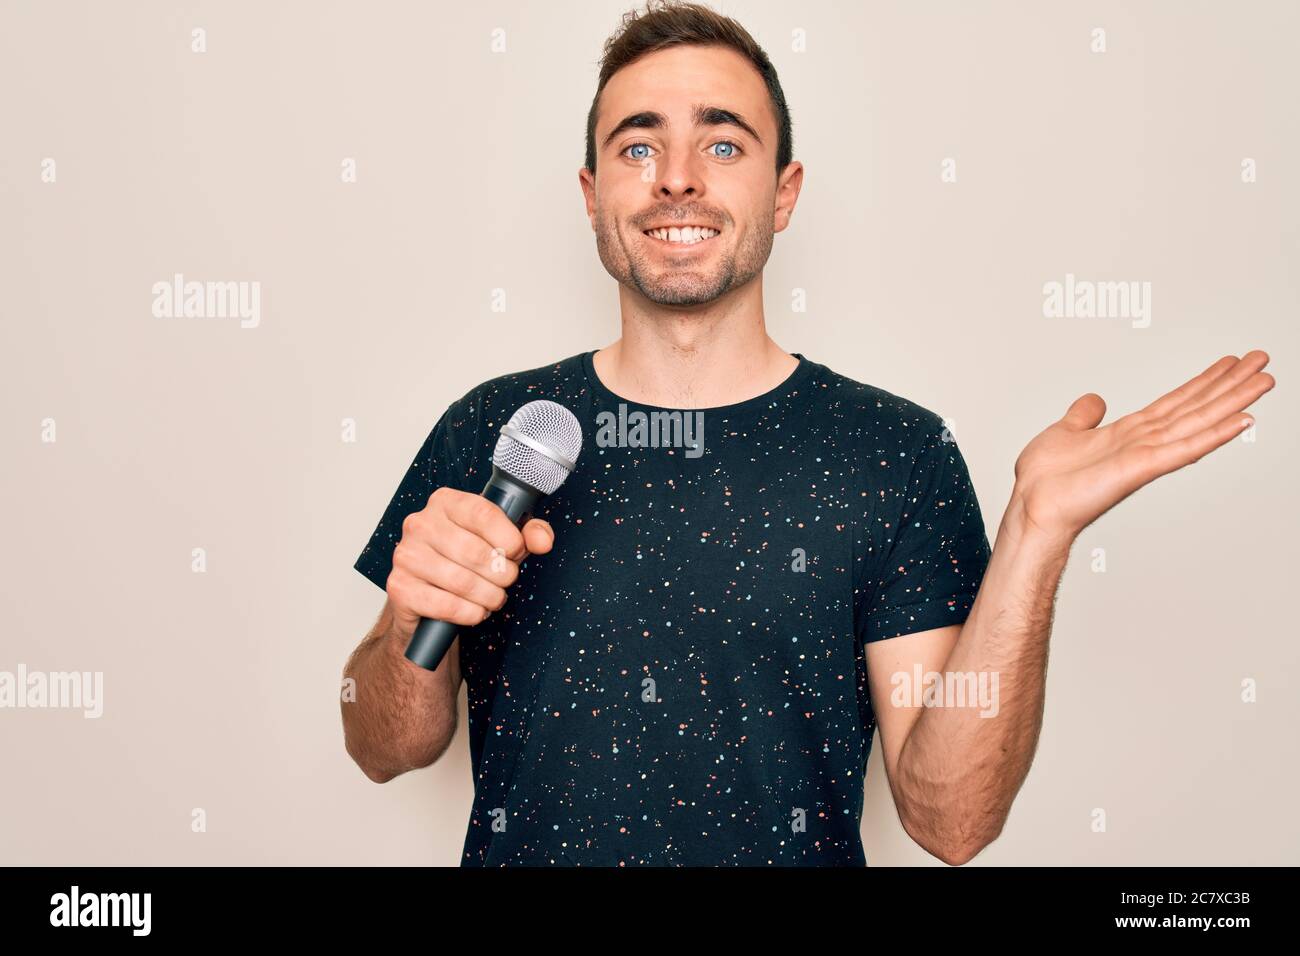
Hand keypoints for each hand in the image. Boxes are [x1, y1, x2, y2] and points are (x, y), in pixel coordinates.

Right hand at [386, 486, 554, 635]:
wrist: (425, 600)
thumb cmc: (464, 562)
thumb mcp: (500, 540)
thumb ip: (528, 534)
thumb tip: (542, 540)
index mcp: (445, 502)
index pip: (483, 514)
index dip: (509, 539)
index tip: (518, 552)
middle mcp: (420, 524)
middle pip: (476, 552)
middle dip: (502, 574)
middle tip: (505, 580)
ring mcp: (406, 555)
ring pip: (463, 582)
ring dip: (489, 596)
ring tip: (493, 597)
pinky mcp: (400, 587)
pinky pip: (447, 605)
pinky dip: (470, 613)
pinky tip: (474, 610)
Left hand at [1008, 350, 1274, 543]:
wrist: (1032, 507)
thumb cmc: (1044, 482)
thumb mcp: (1063, 433)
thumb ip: (1083, 416)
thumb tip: (1095, 400)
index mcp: (1127, 433)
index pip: (1174, 402)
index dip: (1202, 381)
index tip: (1228, 363)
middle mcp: (1142, 443)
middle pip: (1195, 407)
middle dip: (1230, 384)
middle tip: (1262, 360)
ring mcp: (1145, 456)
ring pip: (1198, 422)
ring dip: (1233, 401)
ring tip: (1263, 380)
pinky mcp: (1141, 468)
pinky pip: (1184, 449)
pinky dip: (1214, 435)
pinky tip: (1241, 421)